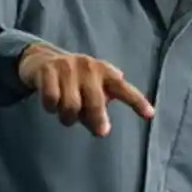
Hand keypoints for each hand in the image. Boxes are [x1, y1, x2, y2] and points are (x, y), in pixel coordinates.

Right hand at [17, 43, 153, 135]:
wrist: (42, 60)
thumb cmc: (75, 81)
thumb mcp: (92, 89)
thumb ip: (98, 108)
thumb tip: (100, 129)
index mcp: (105, 72)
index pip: (124, 88)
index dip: (137, 102)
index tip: (150, 115)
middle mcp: (89, 67)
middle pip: (96, 102)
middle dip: (98, 119)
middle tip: (100, 132)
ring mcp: (68, 67)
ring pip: (71, 105)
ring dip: (68, 118)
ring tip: (66, 116)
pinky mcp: (48, 70)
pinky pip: (51, 100)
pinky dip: (50, 108)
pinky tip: (51, 106)